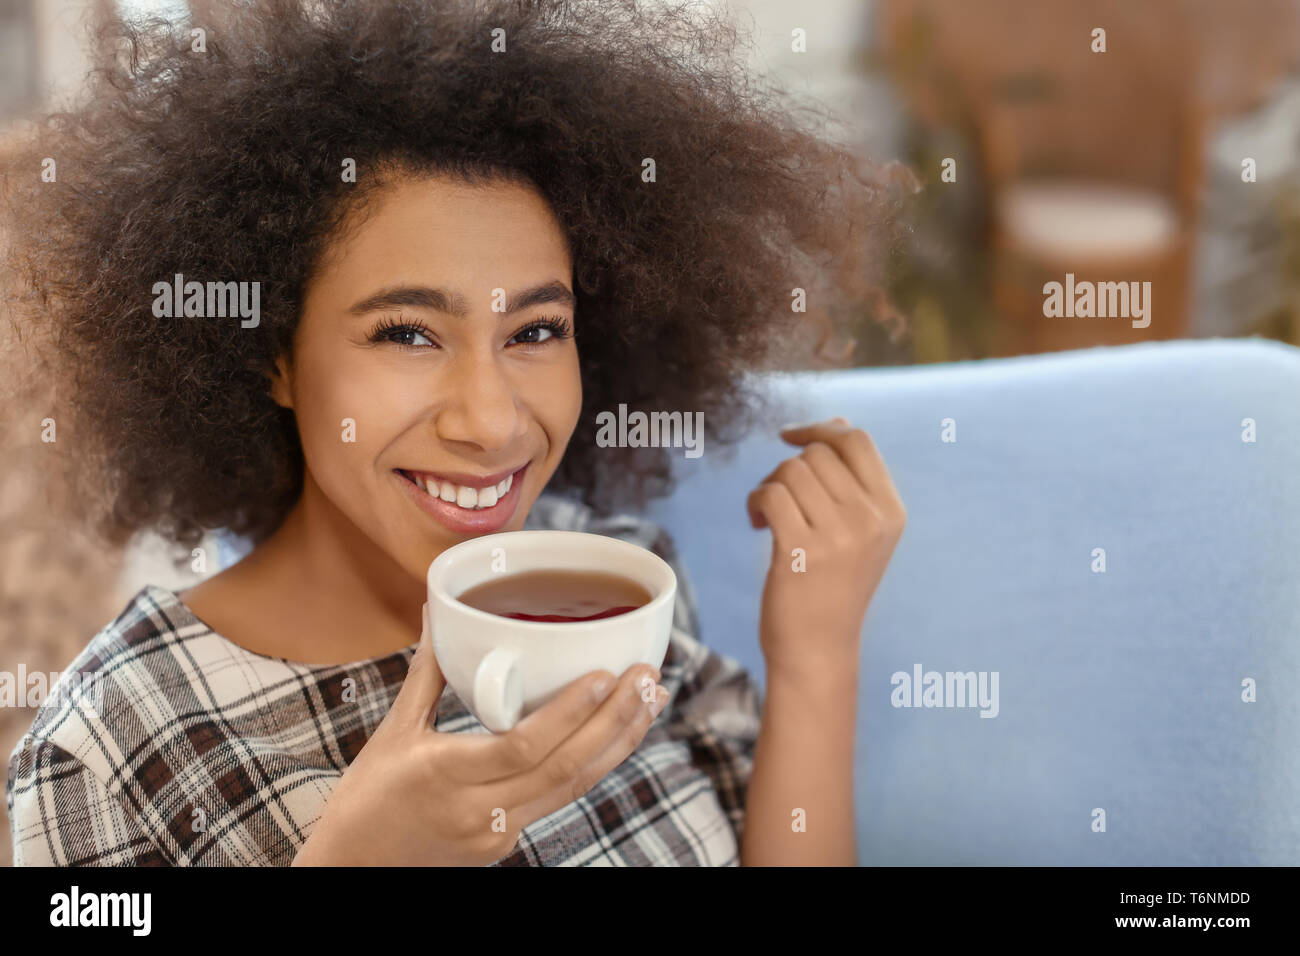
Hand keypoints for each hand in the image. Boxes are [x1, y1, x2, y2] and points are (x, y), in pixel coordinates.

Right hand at [292, 602, 668, 865]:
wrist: (353, 869)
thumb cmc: (366, 797)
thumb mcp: (392, 732)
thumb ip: (426, 673)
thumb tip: (436, 610)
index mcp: (446, 774)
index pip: (523, 746)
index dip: (570, 712)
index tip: (605, 674)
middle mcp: (479, 809)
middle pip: (564, 768)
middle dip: (616, 721)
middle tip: (651, 678)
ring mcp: (498, 832)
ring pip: (573, 787)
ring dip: (618, 743)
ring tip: (651, 702)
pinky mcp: (507, 841)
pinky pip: (560, 798)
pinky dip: (594, 762)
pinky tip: (617, 733)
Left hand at [745, 416, 905, 679]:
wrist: (818, 649)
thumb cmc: (831, 586)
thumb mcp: (859, 532)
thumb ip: (852, 480)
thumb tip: (836, 423)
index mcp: (891, 511)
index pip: (858, 441)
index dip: (820, 429)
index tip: (790, 436)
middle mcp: (871, 520)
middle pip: (818, 454)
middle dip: (788, 468)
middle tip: (778, 500)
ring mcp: (839, 536)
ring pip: (791, 471)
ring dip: (769, 487)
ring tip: (768, 517)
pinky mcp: (802, 552)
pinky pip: (770, 495)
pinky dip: (755, 502)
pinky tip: (757, 524)